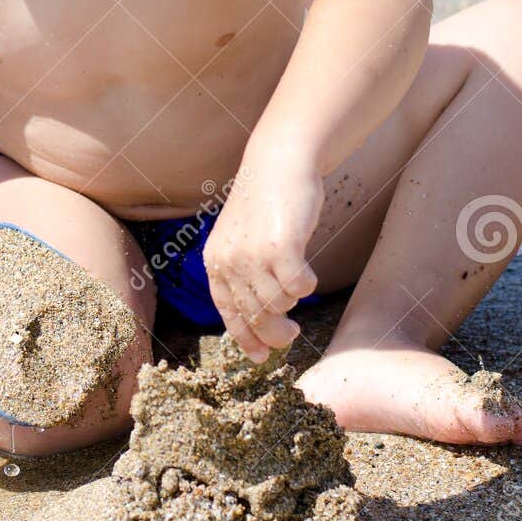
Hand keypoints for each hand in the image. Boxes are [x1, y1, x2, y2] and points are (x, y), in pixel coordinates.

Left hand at [201, 165, 323, 361]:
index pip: (228, 313)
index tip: (260, 357)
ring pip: (278, 305)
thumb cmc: (265, 204)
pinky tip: (307, 272)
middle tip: (292, 333)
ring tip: (296, 283)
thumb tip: (261, 321)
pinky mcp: (280, 247)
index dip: (245, 338)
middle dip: (275, 333)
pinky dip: (307, 286)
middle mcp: (228, 261)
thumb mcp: (242, 239)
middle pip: (255, 317)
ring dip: (291, 302)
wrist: (279, 164)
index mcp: (214, 261)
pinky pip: (299, 288)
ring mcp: (253, 255)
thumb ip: (244, 274)